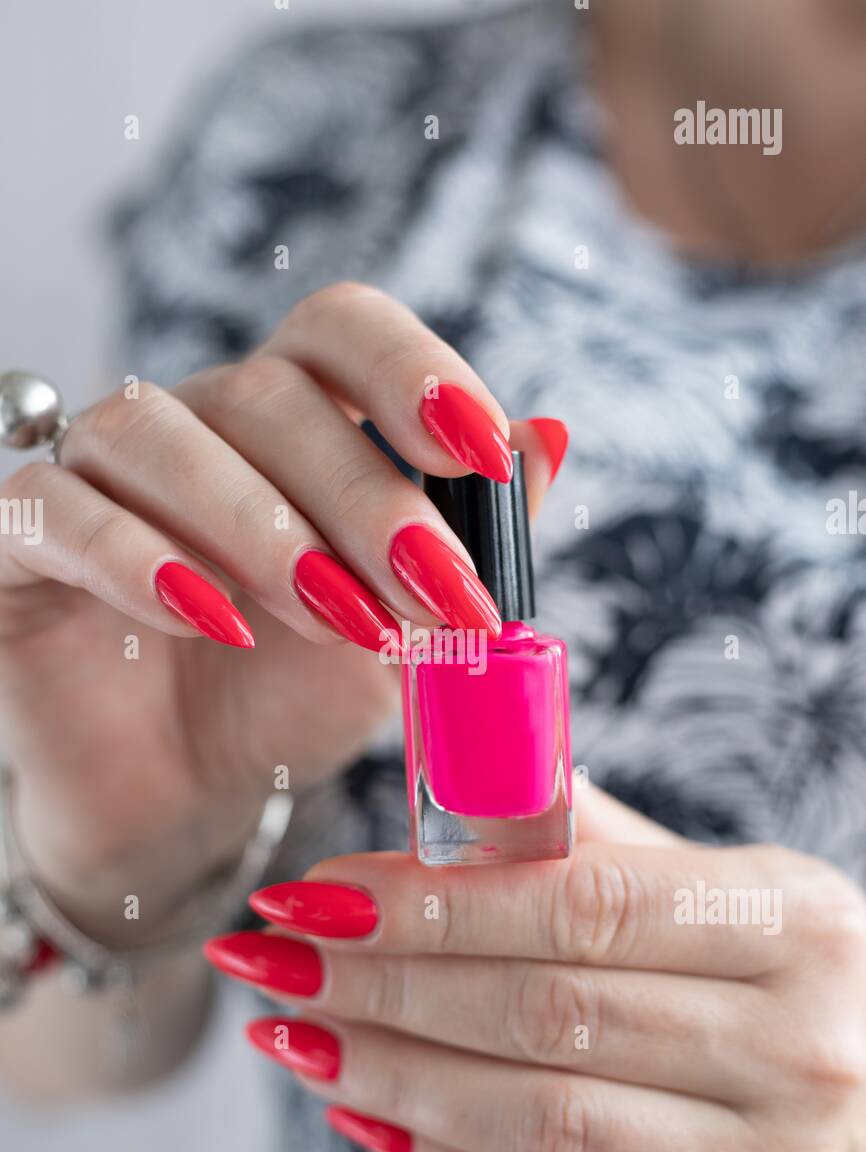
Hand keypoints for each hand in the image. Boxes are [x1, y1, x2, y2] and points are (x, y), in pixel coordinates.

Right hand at [0, 283, 562, 917]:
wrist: (184, 801)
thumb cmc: (290, 700)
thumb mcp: (399, 628)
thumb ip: (467, 538)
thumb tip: (550, 437)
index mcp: (288, 421)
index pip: (339, 332)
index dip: (413, 372)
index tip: (484, 458)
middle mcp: (190, 426)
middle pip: (266, 392)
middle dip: (365, 498)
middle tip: (434, 595)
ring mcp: (91, 476)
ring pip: (156, 435)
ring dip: (261, 524)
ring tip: (334, 616)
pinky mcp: (15, 546)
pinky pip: (56, 511)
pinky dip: (135, 557)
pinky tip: (210, 618)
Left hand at [208, 783, 865, 1151]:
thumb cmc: (789, 970)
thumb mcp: (723, 881)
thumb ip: (588, 840)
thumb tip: (448, 777)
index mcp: (794, 923)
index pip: (580, 906)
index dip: (432, 901)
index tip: (319, 888)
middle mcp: (799, 1048)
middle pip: (542, 1015)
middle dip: (380, 983)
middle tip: (275, 956)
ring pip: (536, 1122)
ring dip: (389, 1077)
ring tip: (295, 1036)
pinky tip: (372, 1115)